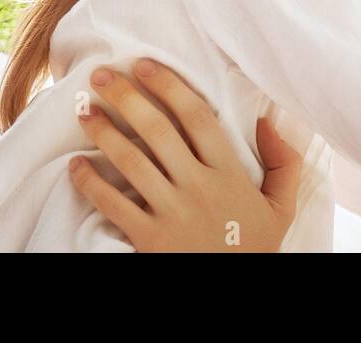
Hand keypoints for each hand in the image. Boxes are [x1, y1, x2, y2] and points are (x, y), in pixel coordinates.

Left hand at [67, 59, 301, 251]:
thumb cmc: (254, 248)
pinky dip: (90, 183)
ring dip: (103, 132)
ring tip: (84, 110)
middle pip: (157, 130)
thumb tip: (269, 120)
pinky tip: (75, 166)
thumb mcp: (282, 207)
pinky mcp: (149, 240)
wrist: (236, 294)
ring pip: (131, 162)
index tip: (145, 65)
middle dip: (126, 97)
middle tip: (102, 75)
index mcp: (230, 173)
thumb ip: (284, 162)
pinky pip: (113, 205)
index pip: (197, 117)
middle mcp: (199, 187)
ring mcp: (172, 213)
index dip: (169, 86)